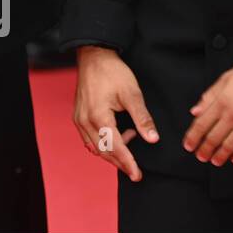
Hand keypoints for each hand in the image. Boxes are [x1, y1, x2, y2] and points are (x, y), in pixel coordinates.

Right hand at [74, 45, 158, 181]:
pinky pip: (90, 139)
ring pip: (95, 147)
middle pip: (103, 151)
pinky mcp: (79, 117)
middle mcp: (85, 122)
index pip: (114, 147)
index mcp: (98, 117)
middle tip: (135, 171)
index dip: (127, 162)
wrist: (94, 57)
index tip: (137, 175)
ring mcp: (79, 120)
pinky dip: (104, 143)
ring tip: (131, 145)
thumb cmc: (113, 72)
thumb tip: (152, 138)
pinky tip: (119, 136)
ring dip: (112, 152)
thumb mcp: (132, 93)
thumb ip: (142, 117)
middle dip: (120, 162)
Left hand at [183, 56, 232, 165]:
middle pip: (213, 138)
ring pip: (230, 145)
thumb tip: (195, 111)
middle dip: (204, 150)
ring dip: (220, 156)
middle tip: (201, 156)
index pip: (201, 125)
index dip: (192, 138)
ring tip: (216, 161)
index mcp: (222, 101)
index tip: (189, 145)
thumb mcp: (226, 78)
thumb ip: (209, 96)